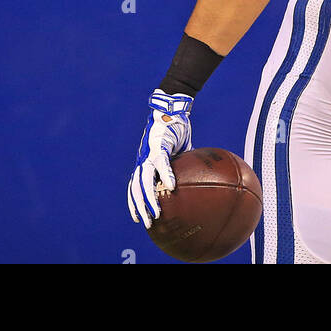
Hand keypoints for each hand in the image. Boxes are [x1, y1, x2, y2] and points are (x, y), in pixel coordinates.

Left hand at [127, 90, 193, 228]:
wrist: (173, 107)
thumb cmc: (175, 128)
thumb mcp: (180, 150)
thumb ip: (182, 163)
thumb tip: (196, 175)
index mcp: (145, 161)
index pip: (135, 185)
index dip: (134, 202)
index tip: (139, 218)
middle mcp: (143, 159)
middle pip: (135, 188)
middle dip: (139, 207)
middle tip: (147, 224)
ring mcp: (148, 153)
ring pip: (144, 180)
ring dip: (148, 199)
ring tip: (156, 214)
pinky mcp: (158, 145)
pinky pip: (160, 164)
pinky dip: (165, 176)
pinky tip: (171, 188)